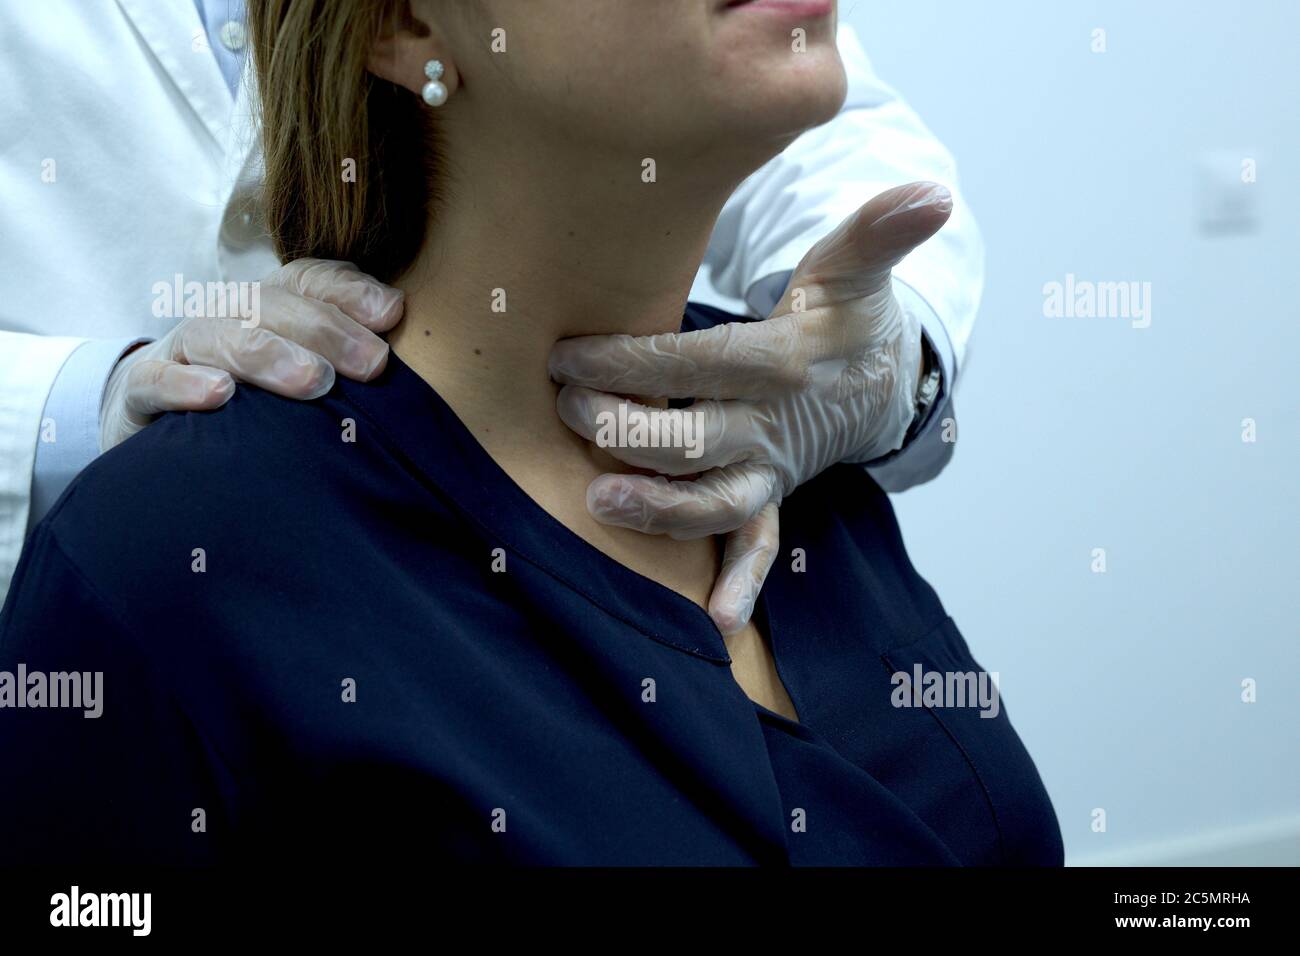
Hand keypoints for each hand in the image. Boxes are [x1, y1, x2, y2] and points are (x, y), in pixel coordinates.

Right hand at [99, 259, 402, 450]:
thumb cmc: (250, 401)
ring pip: (221, 335)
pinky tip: (220, 396)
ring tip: (314, 383)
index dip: (350, 291)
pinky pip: (158, 379)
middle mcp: (227, 317)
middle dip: (326, 330)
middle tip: (372, 365)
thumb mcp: (299, 374)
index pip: (309, 281)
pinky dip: (187, 385)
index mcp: (269, 307)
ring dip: (269, 355)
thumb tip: (405, 348)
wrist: (153, 428)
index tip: (392, 314)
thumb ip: (347, 360)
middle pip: (273, 305)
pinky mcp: (141, 390)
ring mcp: (182, 351)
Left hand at [548, 182, 951, 633]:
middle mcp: (776, 424)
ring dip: (660, 508)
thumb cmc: (846, 317)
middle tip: (566, 410)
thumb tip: (931, 191)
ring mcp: (773, 468)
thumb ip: (875, 233)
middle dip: (626, 429)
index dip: (636, 361)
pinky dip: (743, 583)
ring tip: (600, 500)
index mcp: (788, 361)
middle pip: (696, 437)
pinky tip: (717, 623)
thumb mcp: (854, 270)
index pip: (704, 363)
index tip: (568, 354)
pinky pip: (760, 545)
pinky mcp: (769, 496)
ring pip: (716, 500)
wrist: (876, 382)